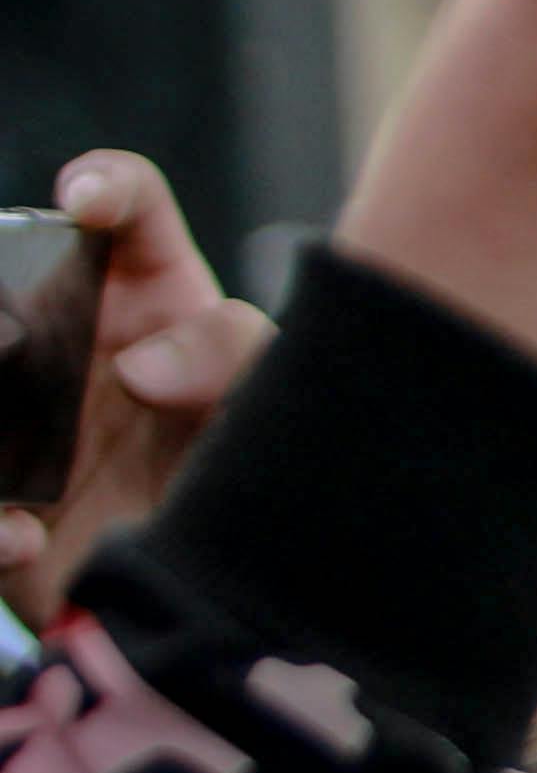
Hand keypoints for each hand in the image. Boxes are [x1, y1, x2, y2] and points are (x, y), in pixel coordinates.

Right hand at [0, 152, 273, 613]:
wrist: (224, 585)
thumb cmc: (254, 471)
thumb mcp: (274, 407)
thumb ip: (235, 358)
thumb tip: (138, 366)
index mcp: (154, 297)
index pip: (129, 210)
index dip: (105, 187)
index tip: (87, 202)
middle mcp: (77, 341)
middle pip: (12, 284)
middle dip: (4, 300)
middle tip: (11, 333)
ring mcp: (25, 416)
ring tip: (9, 463)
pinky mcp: (0, 496)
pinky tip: (20, 540)